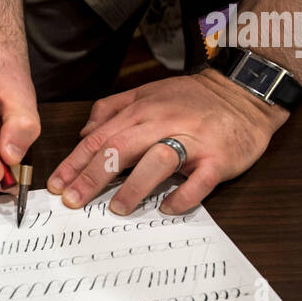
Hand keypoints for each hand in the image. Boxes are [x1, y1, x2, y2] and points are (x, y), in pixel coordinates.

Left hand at [47, 69, 290, 214]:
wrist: (244, 91)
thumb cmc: (192, 98)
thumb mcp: (147, 93)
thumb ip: (112, 109)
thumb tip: (84, 132)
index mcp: (141, 111)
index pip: (100, 139)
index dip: (75, 163)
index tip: (57, 185)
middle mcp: (163, 124)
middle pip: (121, 150)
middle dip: (92, 177)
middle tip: (73, 201)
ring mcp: (193, 141)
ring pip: (158, 161)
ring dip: (134, 187)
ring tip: (117, 208)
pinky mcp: (219, 158)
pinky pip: (200, 181)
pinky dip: (183, 196)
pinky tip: (167, 208)